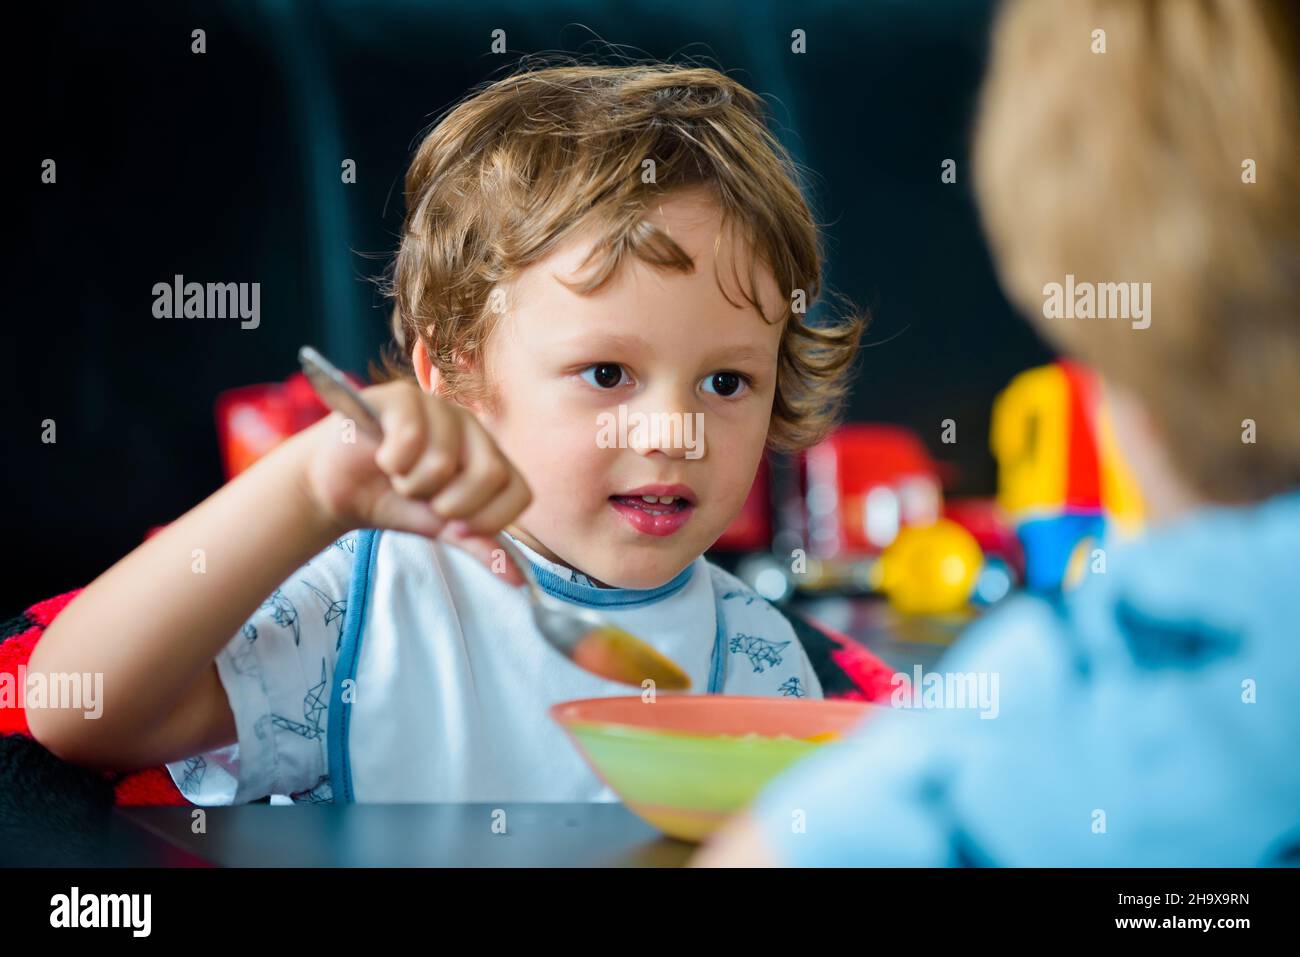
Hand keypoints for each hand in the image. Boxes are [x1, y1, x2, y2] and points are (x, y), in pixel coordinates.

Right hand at [298, 379, 531, 583]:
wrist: (337, 488)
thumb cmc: (393, 502)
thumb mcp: (440, 528)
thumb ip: (479, 545)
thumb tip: (517, 580)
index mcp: (490, 458)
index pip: (520, 491)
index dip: (489, 519)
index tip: (455, 529)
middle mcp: (473, 429)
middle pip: (489, 474)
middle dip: (449, 504)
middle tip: (424, 500)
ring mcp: (440, 408)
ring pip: (444, 460)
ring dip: (412, 483)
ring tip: (398, 476)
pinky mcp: (403, 396)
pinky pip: (411, 435)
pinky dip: (391, 460)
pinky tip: (382, 455)